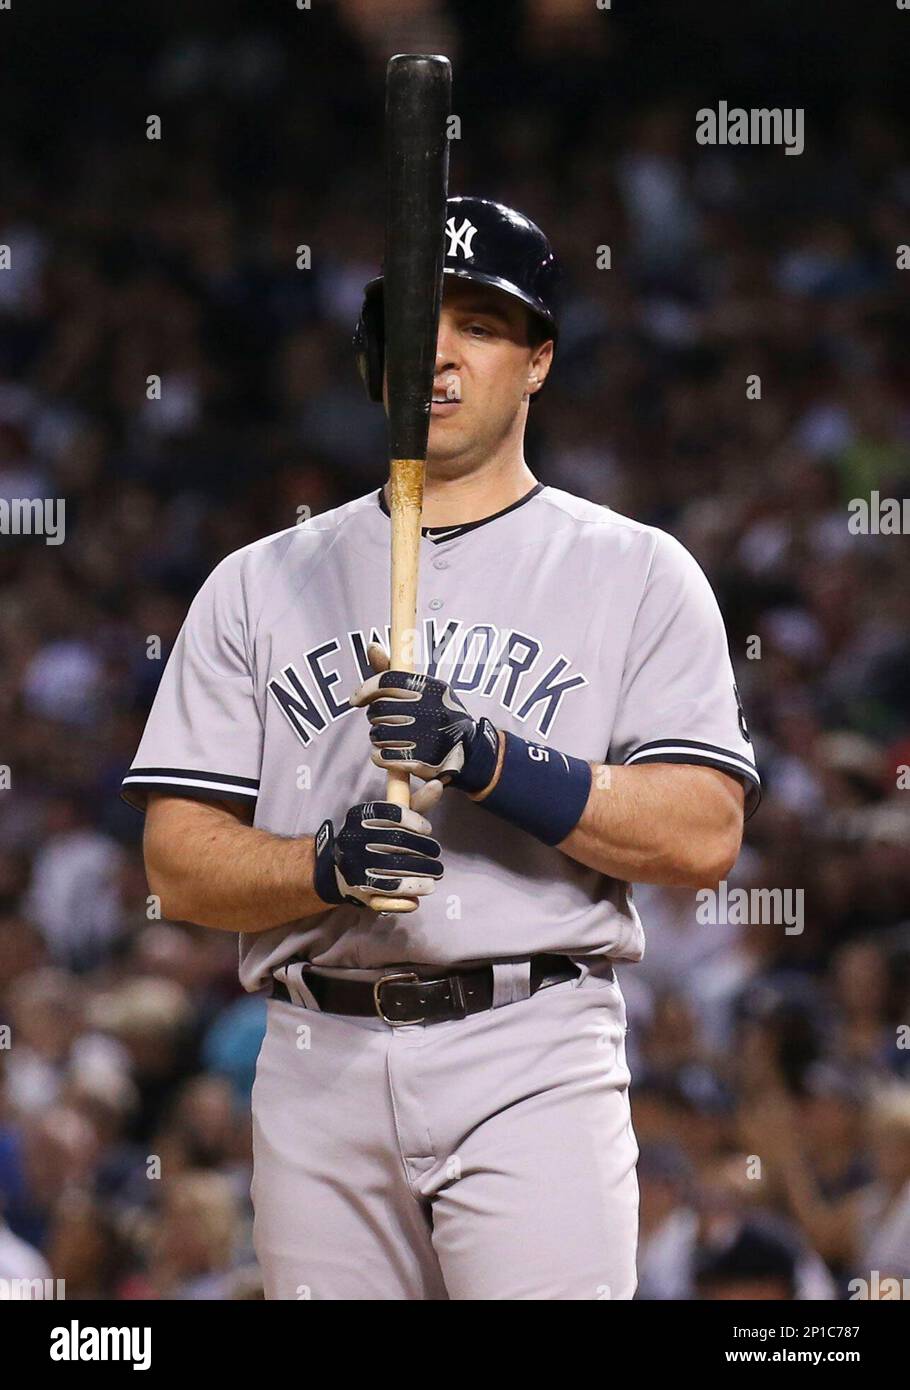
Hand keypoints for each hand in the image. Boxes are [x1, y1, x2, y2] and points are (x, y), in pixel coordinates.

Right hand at [313, 782, 443, 910]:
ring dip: (421, 876)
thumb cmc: (380, 837)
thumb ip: (417, 802)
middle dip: (424, 851)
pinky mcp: (358, 891)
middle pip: (396, 843)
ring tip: (433, 876)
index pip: (391, 812)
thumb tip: (438, 784)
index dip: (415, 822)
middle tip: (436, 858)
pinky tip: (417, 897)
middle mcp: (351, 839)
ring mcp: (353, 866)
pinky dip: (406, 897)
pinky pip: (386, 896)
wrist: (344, 871)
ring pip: (394, 872)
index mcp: (358, 816)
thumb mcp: (395, 817)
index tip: (427, 830)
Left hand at [349, 642, 499, 791]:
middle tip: (379, 720)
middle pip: (380, 709)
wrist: (470, 750)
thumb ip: (395, 670)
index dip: (366, 689)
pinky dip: (378, 755)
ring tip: (385, 737)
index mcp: (434, 688)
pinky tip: (384, 752)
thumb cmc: (439, 714)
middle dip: (373, 716)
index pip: (388, 681)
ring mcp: (430, 738)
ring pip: (379, 734)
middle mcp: (434, 711)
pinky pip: (384, 756)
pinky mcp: (424, 762)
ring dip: (376, 737)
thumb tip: (372, 646)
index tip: (356, 699)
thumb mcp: (426, 689)